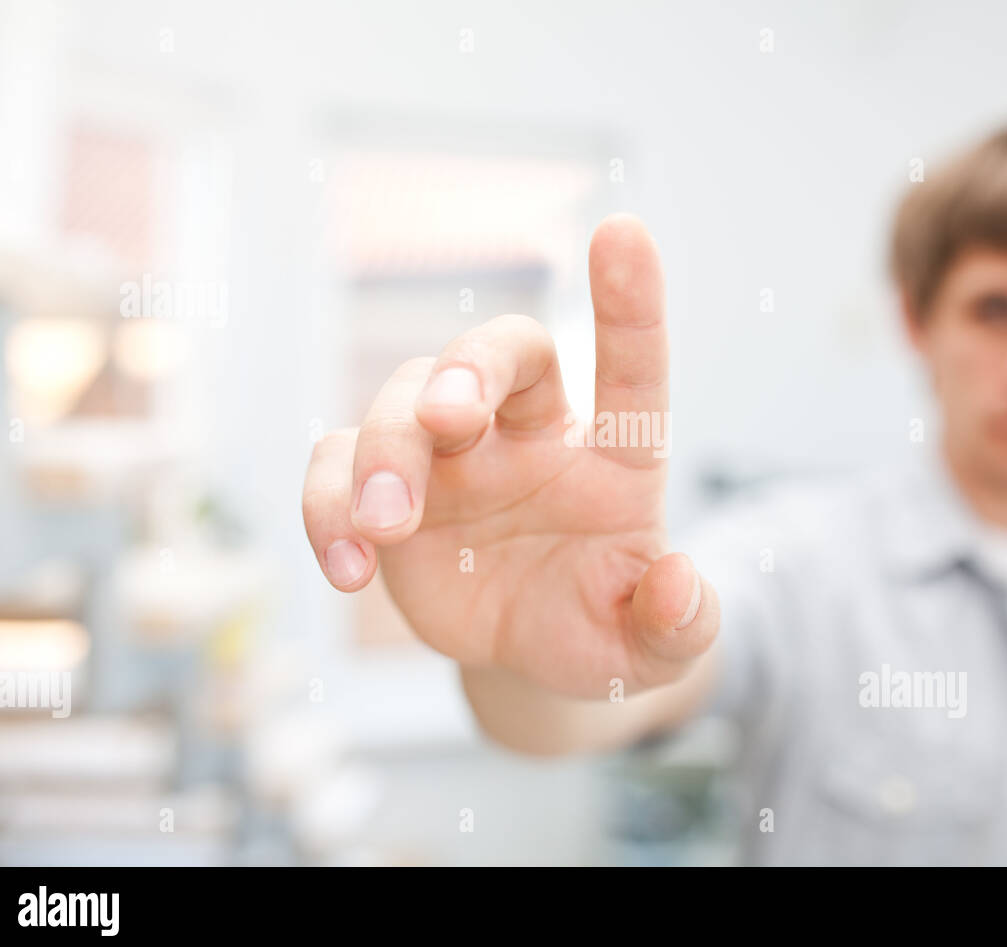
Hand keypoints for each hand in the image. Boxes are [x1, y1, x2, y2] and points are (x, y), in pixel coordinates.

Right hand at [301, 215, 719, 698]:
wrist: (524, 653)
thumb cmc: (596, 628)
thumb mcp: (649, 652)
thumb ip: (678, 625)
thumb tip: (678, 584)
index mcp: (611, 455)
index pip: (630, 368)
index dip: (628, 304)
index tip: (625, 232)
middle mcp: (528, 433)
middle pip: (500, 354)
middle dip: (468, 369)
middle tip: (447, 416)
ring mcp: (449, 457)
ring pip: (402, 401)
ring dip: (386, 453)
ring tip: (389, 527)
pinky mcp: (378, 490)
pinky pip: (334, 464)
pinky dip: (327, 505)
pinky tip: (348, 565)